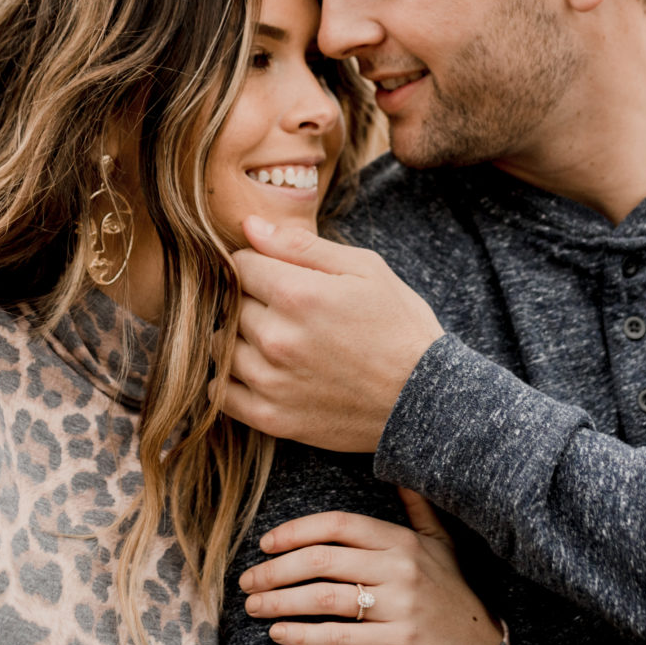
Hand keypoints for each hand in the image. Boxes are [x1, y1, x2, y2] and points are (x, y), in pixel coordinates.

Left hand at [225, 217, 445, 452]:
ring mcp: (271, 382)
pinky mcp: (272, 419)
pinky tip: (253, 370)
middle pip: (230, 304)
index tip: (274, 273)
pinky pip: (221, 393)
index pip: (240, 264)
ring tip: (273, 338)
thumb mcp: (365, 269)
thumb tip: (249, 225)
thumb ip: (301, 246)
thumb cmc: (399, 327)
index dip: (256, 263)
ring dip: (238, 337)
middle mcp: (277, 338)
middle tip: (283, 308)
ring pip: (221, 345)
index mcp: (298, 295)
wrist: (425, 400)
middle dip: (250, 299)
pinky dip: (226, 379)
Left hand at [239, 489, 501, 644]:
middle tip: (247, 581)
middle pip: (322, 560)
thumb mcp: (439, 543)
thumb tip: (397, 472)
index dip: (296, 531)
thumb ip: (416, 507)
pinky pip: (339, 637)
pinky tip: (279, 634)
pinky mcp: (397, 643)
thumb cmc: (450, 593)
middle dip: (275, 570)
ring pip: (324, 598)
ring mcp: (399, 605)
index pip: (337, 524)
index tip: (266, 543)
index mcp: (401, 539)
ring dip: (280, 602)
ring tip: (254, 608)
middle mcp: (399, 567)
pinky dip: (303, 636)